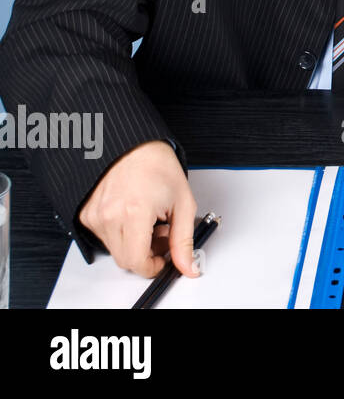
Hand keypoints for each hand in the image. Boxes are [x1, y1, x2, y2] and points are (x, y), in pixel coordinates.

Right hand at [77, 140, 199, 278]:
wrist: (135, 146)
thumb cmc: (158, 166)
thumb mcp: (183, 203)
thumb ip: (184, 240)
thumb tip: (188, 266)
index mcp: (135, 212)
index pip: (136, 261)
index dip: (154, 266)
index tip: (164, 258)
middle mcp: (109, 215)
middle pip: (125, 260)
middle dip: (147, 254)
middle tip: (162, 234)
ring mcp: (95, 215)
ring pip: (115, 250)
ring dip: (135, 244)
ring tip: (150, 220)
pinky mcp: (87, 214)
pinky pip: (104, 237)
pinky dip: (121, 233)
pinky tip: (133, 215)